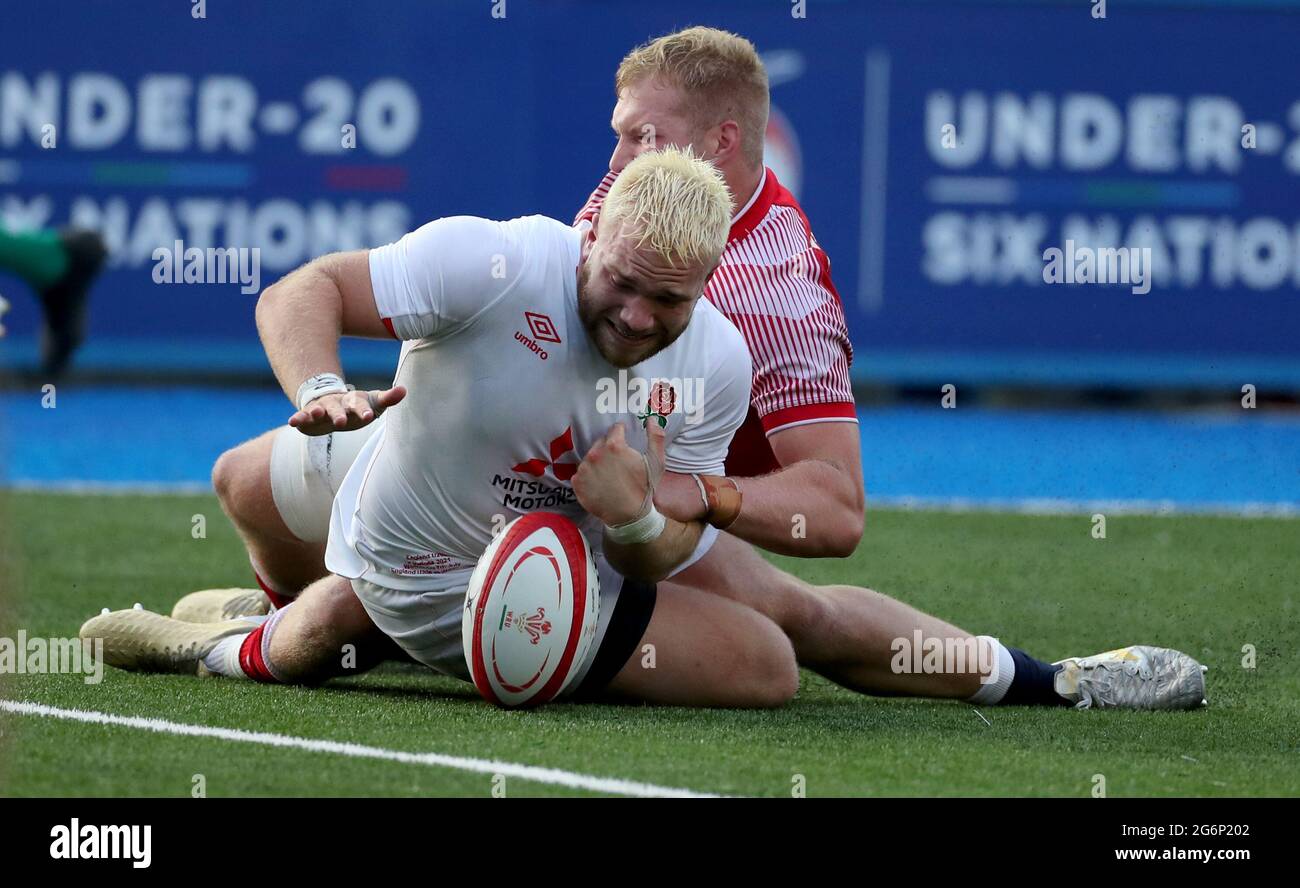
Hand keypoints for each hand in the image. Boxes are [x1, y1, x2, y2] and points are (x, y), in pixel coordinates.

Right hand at [288, 385, 405, 435]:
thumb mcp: (373, 402)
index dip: (363, 410)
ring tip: (314, 413)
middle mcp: (336, 404)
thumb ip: (388, 398)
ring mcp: (321, 409)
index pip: (359, 405)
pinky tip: (292, 422)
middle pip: (337, 408)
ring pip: (317, 409)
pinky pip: (302, 417)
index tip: (368, 416)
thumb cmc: (358, 406)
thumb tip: (404, 389)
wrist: (333, 403)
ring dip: (315, 411)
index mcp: (353, 401)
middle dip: (339, 414)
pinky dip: (298, 418)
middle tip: (341, 421)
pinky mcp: (309, 416)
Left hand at [573, 420, 664, 525]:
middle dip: (609, 448)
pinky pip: (582, 473)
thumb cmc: (644, 489)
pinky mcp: (577, 483)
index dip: (622, 434)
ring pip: (590, 457)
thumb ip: (655, 437)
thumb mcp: (656, 462)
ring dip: (598, 462)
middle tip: (618, 462)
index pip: (615, 429)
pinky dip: (589, 476)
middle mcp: (595, 454)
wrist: (629, 516)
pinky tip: (600, 483)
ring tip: (609, 475)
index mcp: (614, 446)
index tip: (625, 441)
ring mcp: (584, 469)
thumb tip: (650, 419)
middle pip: (601, 442)